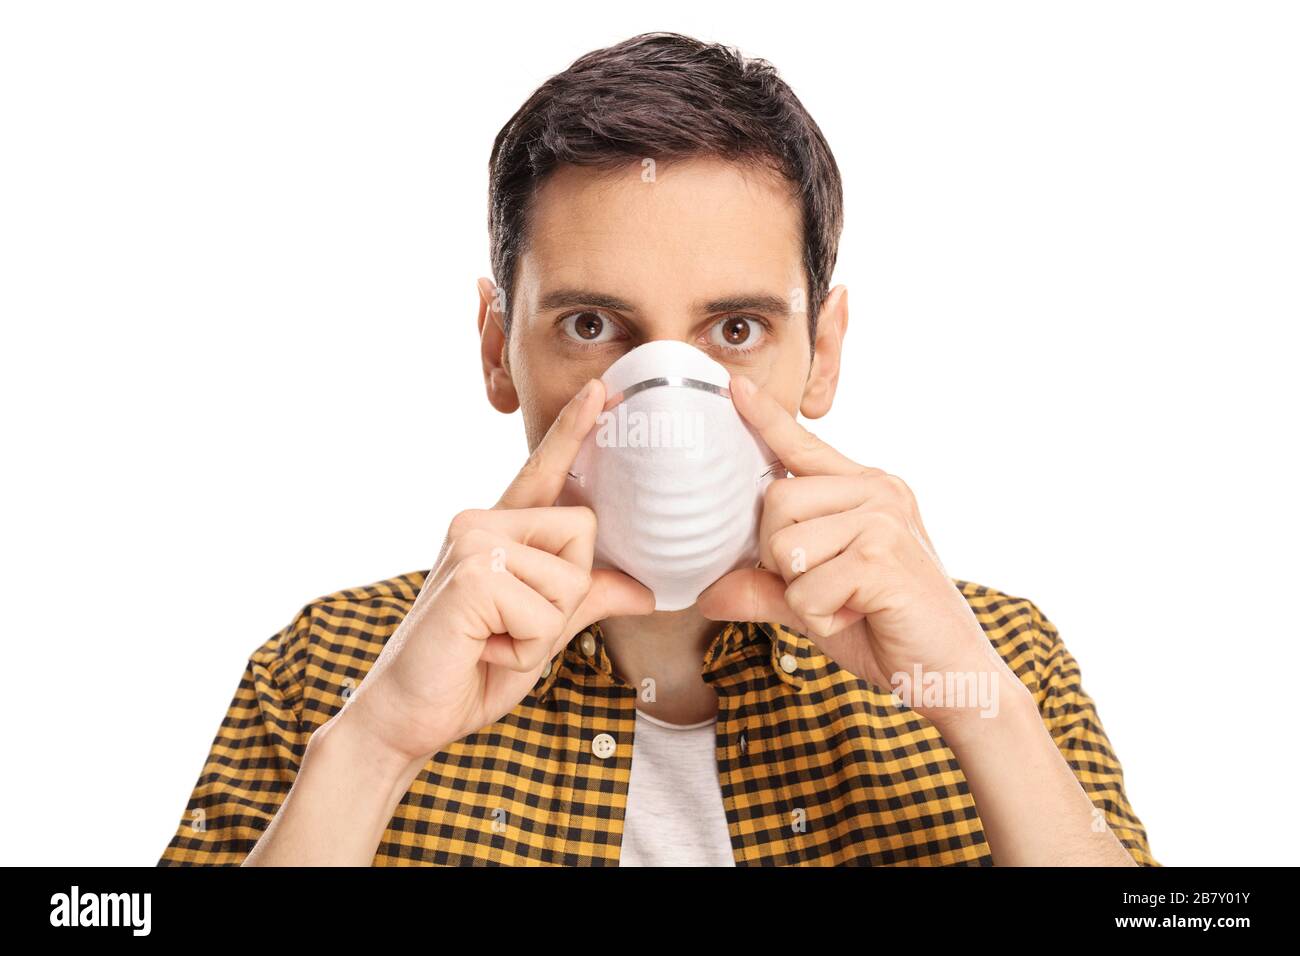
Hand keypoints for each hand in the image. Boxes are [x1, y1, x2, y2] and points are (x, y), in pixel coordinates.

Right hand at [335, 378, 654, 764]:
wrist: (407, 716)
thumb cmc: (470, 669)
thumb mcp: (543, 632)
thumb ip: (586, 600)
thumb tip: (645, 591)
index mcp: (496, 528)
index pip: (544, 472)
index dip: (574, 431)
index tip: (601, 389)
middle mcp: (480, 522)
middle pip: (583, 530)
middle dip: (566, 595)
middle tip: (513, 627)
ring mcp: (473, 543)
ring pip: (570, 576)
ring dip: (544, 630)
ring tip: (494, 641)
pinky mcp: (473, 576)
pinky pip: (546, 613)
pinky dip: (526, 648)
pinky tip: (484, 650)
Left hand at [698, 375, 1021, 728]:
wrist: (953, 675)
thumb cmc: (886, 631)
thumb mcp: (814, 606)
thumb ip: (765, 589)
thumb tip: (706, 595)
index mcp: (865, 490)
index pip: (803, 448)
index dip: (765, 419)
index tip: (733, 386)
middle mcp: (877, 491)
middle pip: (774, 503)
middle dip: (782, 561)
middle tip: (829, 589)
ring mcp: (883, 519)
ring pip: (785, 546)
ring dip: (803, 594)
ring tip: (848, 604)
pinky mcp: (882, 556)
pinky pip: (808, 587)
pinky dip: (822, 618)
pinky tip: (861, 618)